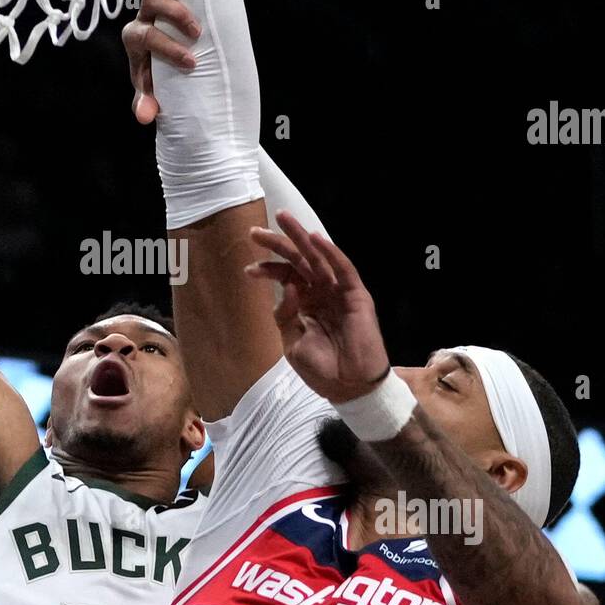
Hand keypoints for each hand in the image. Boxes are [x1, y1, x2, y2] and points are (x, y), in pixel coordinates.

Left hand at [121, 0, 200, 124]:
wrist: (166, 58)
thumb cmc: (160, 74)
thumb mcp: (153, 90)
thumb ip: (146, 102)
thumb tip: (145, 116)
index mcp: (136, 40)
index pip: (144, 37)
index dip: (166, 47)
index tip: (190, 62)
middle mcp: (142, 18)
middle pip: (150, 5)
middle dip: (173, 19)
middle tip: (196, 35)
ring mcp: (152, 2)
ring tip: (195, 12)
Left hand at [246, 211, 389, 404]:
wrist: (348, 387)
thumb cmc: (321, 369)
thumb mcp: (292, 342)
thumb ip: (285, 315)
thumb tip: (287, 287)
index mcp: (305, 302)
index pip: (285, 277)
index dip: (267, 270)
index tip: (248, 270)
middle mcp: (320, 292)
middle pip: (298, 260)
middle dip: (277, 243)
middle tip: (254, 232)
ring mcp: (338, 291)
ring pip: (318, 257)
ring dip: (301, 237)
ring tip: (282, 218)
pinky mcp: (356, 295)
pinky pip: (343, 269)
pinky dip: (330, 252)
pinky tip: (315, 238)